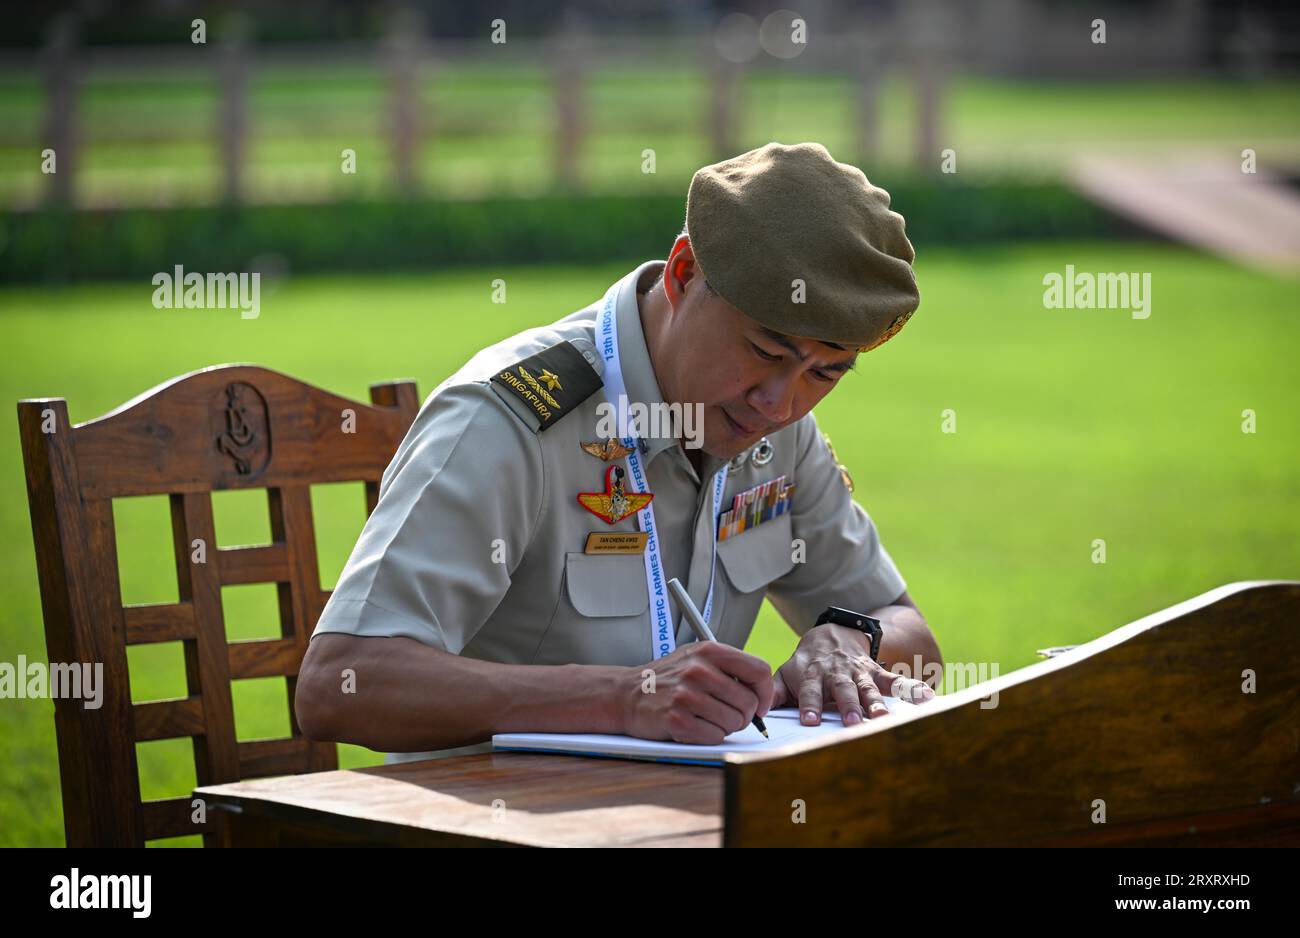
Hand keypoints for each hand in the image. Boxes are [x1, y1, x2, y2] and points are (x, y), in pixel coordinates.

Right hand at [623, 642, 774, 744]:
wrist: (626, 694)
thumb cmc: (667, 679)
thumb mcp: (696, 658)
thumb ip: (728, 667)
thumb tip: (763, 691)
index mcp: (708, 651)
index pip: (758, 670)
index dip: (765, 693)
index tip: (761, 704)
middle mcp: (698, 670)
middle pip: (748, 702)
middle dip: (744, 715)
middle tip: (727, 714)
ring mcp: (686, 694)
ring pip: (734, 721)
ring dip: (726, 727)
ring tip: (707, 718)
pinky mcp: (677, 719)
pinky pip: (714, 736)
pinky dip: (710, 736)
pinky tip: (696, 726)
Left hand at [772, 624, 935, 724]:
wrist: (830, 634)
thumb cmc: (806, 664)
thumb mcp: (786, 672)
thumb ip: (775, 692)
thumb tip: (757, 710)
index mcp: (812, 675)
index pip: (809, 691)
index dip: (809, 705)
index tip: (810, 721)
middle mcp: (836, 673)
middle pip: (841, 690)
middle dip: (846, 706)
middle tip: (851, 724)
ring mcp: (858, 672)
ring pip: (868, 687)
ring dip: (875, 702)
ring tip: (882, 718)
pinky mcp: (875, 671)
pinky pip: (894, 679)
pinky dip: (910, 688)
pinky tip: (927, 698)